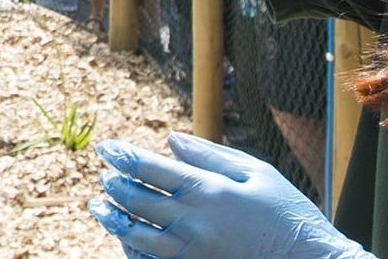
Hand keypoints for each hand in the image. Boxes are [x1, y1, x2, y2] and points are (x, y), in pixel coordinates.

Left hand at [90, 134, 367, 258]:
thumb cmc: (288, 214)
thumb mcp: (257, 173)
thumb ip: (210, 155)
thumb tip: (170, 140)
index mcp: (209, 190)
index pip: (150, 168)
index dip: (123, 157)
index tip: (106, 149)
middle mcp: (194, 222)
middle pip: (137, 201)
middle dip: (114, 187)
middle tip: (103, 179)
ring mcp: (191, 252)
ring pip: (135, 235)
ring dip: (113, 220)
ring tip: (100, 209)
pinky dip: (132, 249)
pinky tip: (125, 240)